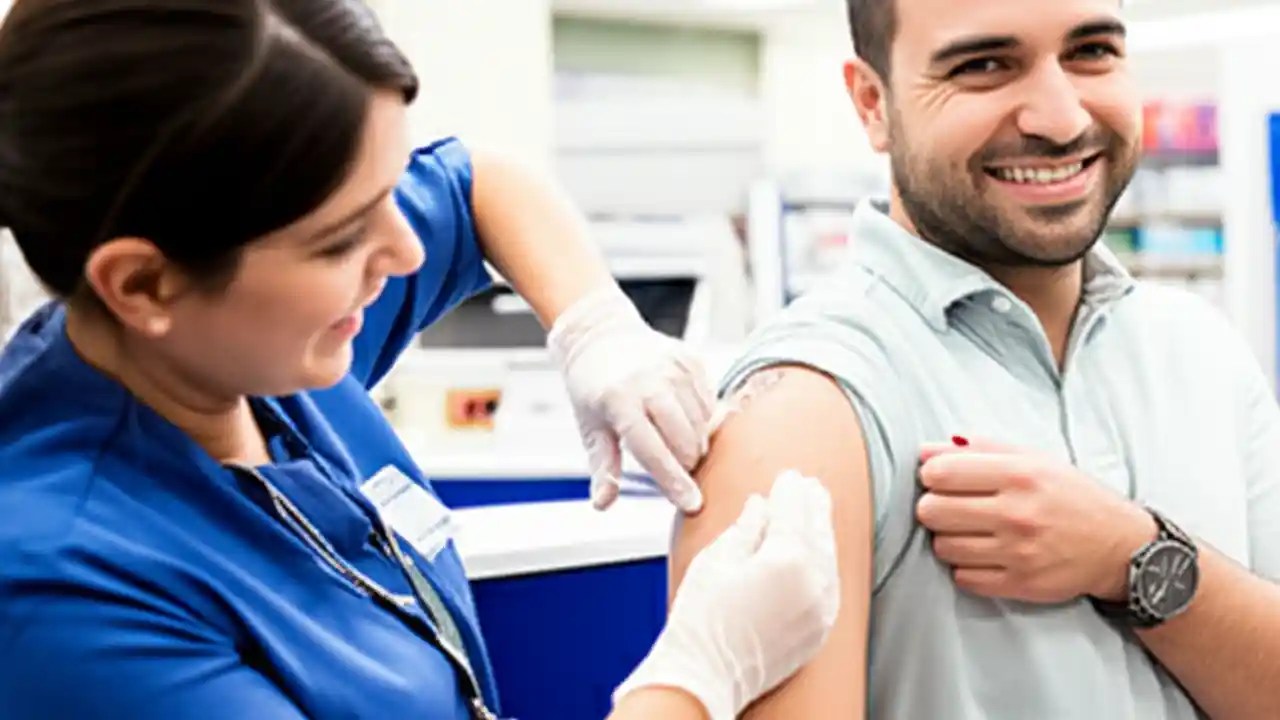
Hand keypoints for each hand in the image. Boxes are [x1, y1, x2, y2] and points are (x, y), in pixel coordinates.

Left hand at [547, 287, 715, 512]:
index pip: (654, 452)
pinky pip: (710, 402)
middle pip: (685, 441)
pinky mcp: (691, 360)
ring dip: (695, 442)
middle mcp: (651, 382)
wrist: (600, 335)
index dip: (674, 482)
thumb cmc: (593, 387)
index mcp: (620, 402)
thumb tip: (603, 503)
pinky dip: (701, 418)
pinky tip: (683, 417)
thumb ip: (603, 466)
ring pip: (702, 424)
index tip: (691, 504)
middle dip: (686, 463)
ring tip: (676, 441)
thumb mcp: (591, 428)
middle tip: (675, 466)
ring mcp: (674, 368)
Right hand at [612, 471, 840, 719]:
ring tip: (815, 513)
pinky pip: (830, 587)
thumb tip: (761, 507)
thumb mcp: (716, 560)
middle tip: (808, 486)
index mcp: (787, 560)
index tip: (788, 476)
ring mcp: (821, 611)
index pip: (794, 511)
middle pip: (819, 531)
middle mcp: (813, 585)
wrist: (703, 677)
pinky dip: (824, 564)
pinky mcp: (819, 632)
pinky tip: (816, 555)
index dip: (790, 489)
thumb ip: (746, 528)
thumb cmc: (701, 622)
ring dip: (822, 532)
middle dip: (813, 505)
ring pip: (829, 558)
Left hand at [916, 438, 1156, 603]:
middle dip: (933, 507)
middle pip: (932, 512)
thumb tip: (925, 451)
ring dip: (947, 538)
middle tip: (951, 507)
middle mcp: (1017, 514)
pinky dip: (965, 567)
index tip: (941, 479)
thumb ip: (979, 449)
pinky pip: (962, 578)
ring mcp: (1018, 553)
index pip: (940, 474)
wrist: (1119, 546)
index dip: (931, 475)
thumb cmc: (1070, 496)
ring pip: (942, 547)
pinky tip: (983, 554)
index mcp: (1020, 475)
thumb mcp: (1034, 459)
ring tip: (968, 531)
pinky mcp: (1020, 585)